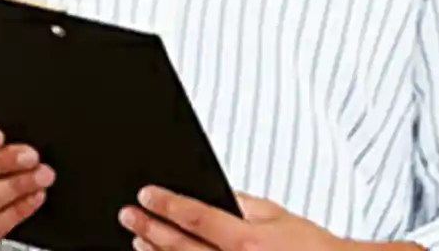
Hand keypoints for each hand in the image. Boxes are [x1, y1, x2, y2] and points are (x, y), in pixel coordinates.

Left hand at [118, 186, 422, 250]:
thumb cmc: (310, 247)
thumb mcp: (277, 215)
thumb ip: (242, 203)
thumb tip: (212, 192)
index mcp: (247, 240)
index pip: (196, 218)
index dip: (167, 204)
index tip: (146, 193)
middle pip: (182, 246)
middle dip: (151, 228)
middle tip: (128, 214)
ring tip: (139, 239)